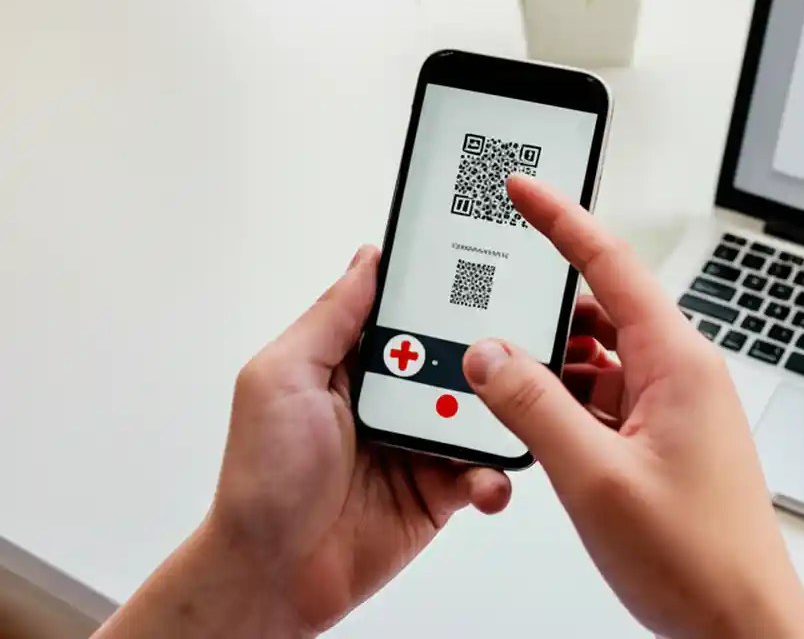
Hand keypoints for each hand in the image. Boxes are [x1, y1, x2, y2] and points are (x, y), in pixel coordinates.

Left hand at [94, 247, 510, 638]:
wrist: (272, 574)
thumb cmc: (261, 478)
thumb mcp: (282, 378)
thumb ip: (331, 318)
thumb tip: (368, 260)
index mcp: (354, 362)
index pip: (411, 310)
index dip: (444, 290)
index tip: (483, 268)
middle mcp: (393, 397)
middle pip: (459, 355)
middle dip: (489, 350)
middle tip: (512, 348)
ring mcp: (419, 443)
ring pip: (482, 411)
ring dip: (498, 413)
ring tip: (503, 417)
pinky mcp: (440, 490)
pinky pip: (484, 471)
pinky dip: (493, 475)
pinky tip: (484, 479)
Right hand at [461, 175, 803, 638]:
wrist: (742, 624)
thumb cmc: (697, 558)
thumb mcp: (594, 477)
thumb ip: (534, 407)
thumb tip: (490, 353)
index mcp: (677, 363)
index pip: (612, 264)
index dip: (562, 219)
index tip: (525, 187)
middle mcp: (681, 375)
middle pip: (603, 309)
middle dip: (545, 307)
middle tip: (492, 305)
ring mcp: (675, 409)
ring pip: (602, 359)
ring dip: (554, 365)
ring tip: (504, 379)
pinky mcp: (665, 440)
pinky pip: (608, 398)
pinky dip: (569, 402)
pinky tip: (538, 424)